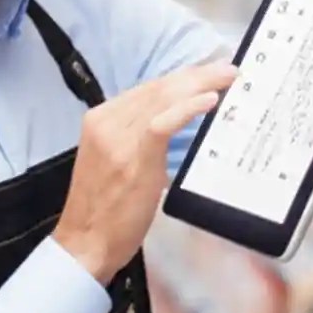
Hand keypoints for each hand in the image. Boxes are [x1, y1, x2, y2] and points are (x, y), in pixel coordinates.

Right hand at [52, 62, 237, 284]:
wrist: (85, 244)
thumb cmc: (106, 208)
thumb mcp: (118, 161)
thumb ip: (139, 137)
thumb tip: (177, 120)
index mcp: (102, 118)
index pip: (149, 88)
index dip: (182, 77)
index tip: (210, 71)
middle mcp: (106, 121)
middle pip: (159, 87)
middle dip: (197, 75)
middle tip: (228, 68)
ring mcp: (117, 137)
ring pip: (163, 98)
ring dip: (201, 84)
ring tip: (228, 77)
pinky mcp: (132, 156)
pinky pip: (162, 122)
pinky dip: (188, 108)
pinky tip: (210, 100)